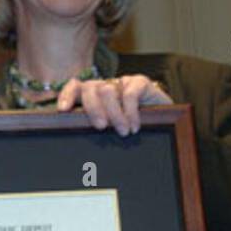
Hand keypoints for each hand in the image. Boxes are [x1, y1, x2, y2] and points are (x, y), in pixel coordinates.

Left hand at [58, 74, 172, 135]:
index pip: (75, 87)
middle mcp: (106, 85)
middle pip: (90, 88)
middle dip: (92, 109)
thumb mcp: (112, 128)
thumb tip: (79, 148)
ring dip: (114, 114)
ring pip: (107, 91)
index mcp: (94, 95)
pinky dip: (130, 112)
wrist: (167, 119)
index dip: (67, 96)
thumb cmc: (133, 128)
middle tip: (101, 127)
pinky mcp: (139, 82)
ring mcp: (122, 82)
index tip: (63, 110)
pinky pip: (129, 93)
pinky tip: (135, 126)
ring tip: (123, 132)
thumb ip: (97, 128)